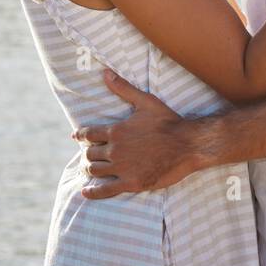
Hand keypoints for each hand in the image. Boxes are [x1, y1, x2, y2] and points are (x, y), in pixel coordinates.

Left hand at [71, 69, 195, 198]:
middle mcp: (115, 150)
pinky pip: (105, 190)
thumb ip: (123, 88)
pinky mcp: (132, 183)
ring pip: (95, 170)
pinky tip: (86, 192)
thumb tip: (105, 73)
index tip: (77, 137)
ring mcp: (122, 168)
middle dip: (88, 153)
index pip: (89, 134)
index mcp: (116, 131)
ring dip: (90, 169)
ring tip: (91, 169)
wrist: (188, 145)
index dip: (81, 135)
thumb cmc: (169, 122)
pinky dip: (93, 192)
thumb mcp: (146, 101)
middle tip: (90, 154)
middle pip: (90, 154)